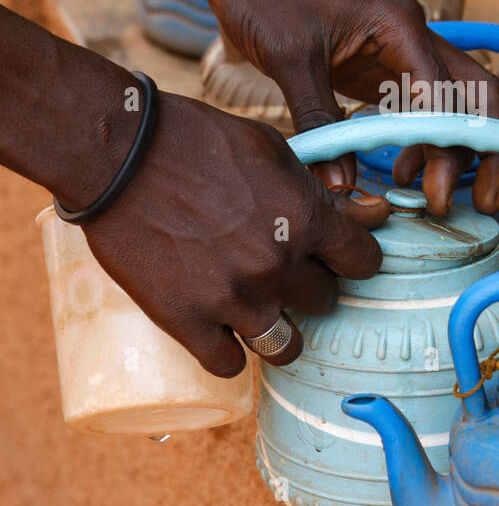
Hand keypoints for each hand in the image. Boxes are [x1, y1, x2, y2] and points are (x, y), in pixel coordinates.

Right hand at [82, 93, 389, 374]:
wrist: (117, 155)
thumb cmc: (195, 141)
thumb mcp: (272, 149)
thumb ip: (320, 190)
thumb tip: (374, 213)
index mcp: (304, 218)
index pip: (364, 262)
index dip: (354, 258)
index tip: (338, 256)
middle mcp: (276, 265)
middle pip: (324, 301)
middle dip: (308, 284)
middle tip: (279, 267)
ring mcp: (232, 299)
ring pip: (286, 347)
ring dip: (278, 328)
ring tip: (257, 306)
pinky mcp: (186, 321)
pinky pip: (228, 364)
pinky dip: (227, 350)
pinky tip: (218, 327)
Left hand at [208, 0, 498, 216]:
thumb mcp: (290, 59)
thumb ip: (319, 121)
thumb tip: (338, 186)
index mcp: (401, 26)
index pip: (447, 95)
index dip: (450, 149)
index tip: (437, 194)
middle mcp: (412, 36)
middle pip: (475, 95)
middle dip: (486, 149)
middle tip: (480, 203)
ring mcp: (399, 49)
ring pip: (451, 103)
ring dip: (451, 148)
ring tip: (425, 194)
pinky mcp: (378, 62)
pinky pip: (415, 105)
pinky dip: (419, 138)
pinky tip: (400, 169)